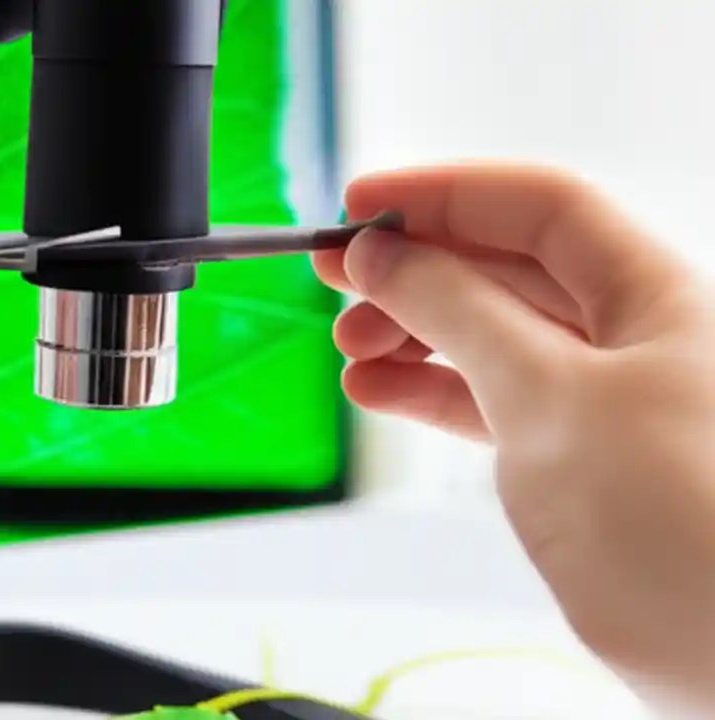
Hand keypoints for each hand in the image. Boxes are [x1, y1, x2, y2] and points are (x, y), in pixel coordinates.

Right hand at [315, 164, 714, 714]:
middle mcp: (633, 333)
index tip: (358, 206)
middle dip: (417, 267)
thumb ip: (458, 312)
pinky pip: (491, 399)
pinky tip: (378, 391)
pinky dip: (431, 392)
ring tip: (350, 350)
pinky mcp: (576, 457)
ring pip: (492, 335)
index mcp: (654, 292)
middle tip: (336, 278)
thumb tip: (384, 253)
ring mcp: (602, 397)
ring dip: (414, 333)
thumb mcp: (546, 395)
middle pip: (507, 266)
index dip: (443, 193)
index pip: (538, 205)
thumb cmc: (676, 522)